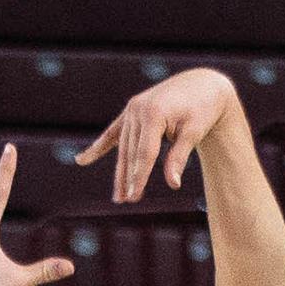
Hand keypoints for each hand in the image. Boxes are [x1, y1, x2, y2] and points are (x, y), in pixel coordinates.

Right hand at [75, 67, 236, 202]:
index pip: (144, 153)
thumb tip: (173, 185)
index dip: (140, 176)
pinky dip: (100, 147)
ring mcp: (132, 109)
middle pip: (131, 152)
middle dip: (128, 178)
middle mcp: (138, 110)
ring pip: (124, 147)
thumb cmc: (202, 109)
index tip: (135, 197)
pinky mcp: (131, 111)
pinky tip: (82, 160)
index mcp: (153, 113)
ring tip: (118, 196)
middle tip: (125, 201)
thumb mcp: (194, 133)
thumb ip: (179, 158)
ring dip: (121, 171)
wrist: (202, 84)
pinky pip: (114, 132)